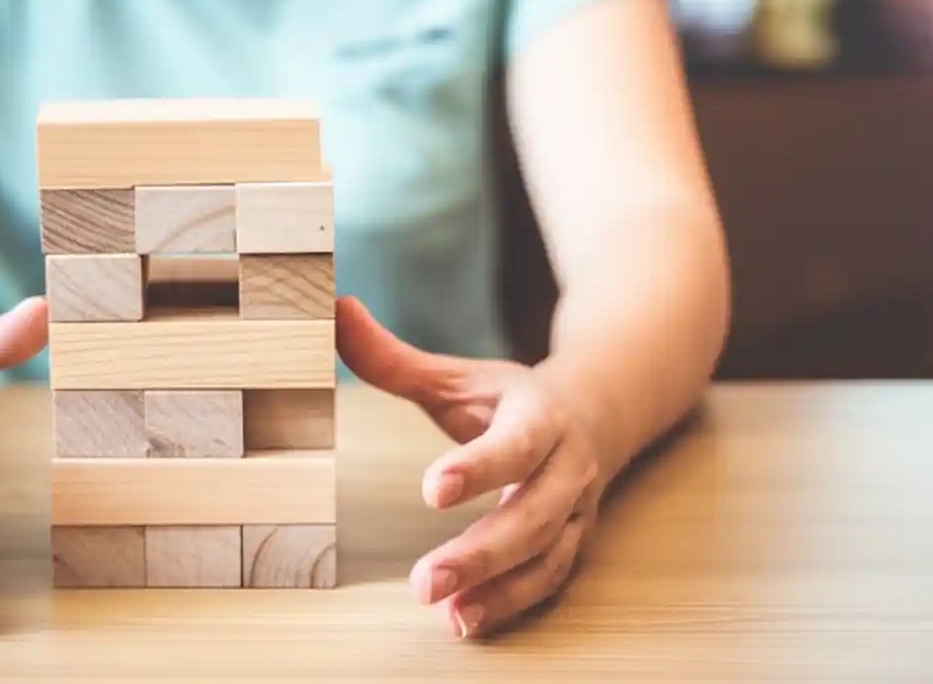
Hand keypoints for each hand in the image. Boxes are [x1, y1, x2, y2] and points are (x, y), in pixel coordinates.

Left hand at [337, 297, 608, 638]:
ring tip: (445, 613)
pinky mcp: (573, 542)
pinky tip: (464, 621)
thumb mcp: (459, 375)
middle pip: (533, 514)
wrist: (598, 413)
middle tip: (424, 581)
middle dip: (482, 552)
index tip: (432, 490)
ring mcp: (576, 510)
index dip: (479, 467)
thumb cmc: (512, 397)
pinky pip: (548, 580)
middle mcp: (568, 466)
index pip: (516, 443)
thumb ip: (393, 359)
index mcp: (541, 416)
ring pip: (545, 555)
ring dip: (497, 588)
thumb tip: (334, 311)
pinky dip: (510, 603)